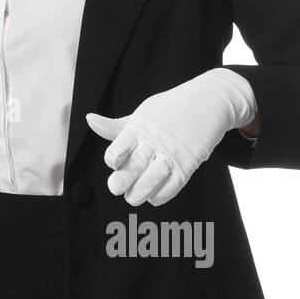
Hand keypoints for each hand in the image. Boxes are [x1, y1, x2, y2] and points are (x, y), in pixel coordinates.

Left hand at [84, 68, 257, 206]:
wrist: (210, 100)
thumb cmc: (170, 109)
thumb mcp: (142, 114)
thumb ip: (116, 126)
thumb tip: (89, 119)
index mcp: (140, 127)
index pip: (120, 146)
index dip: (114, 158)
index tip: (114, 163)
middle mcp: (155, 140)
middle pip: (135, 165)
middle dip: (123, 180)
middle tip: (116, 188)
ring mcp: (173, 153)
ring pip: (153, 179)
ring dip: (140, 192)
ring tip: (132, 197)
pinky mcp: (189, 163)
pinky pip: (173, 185)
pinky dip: (161, 194)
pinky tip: (153, 196)